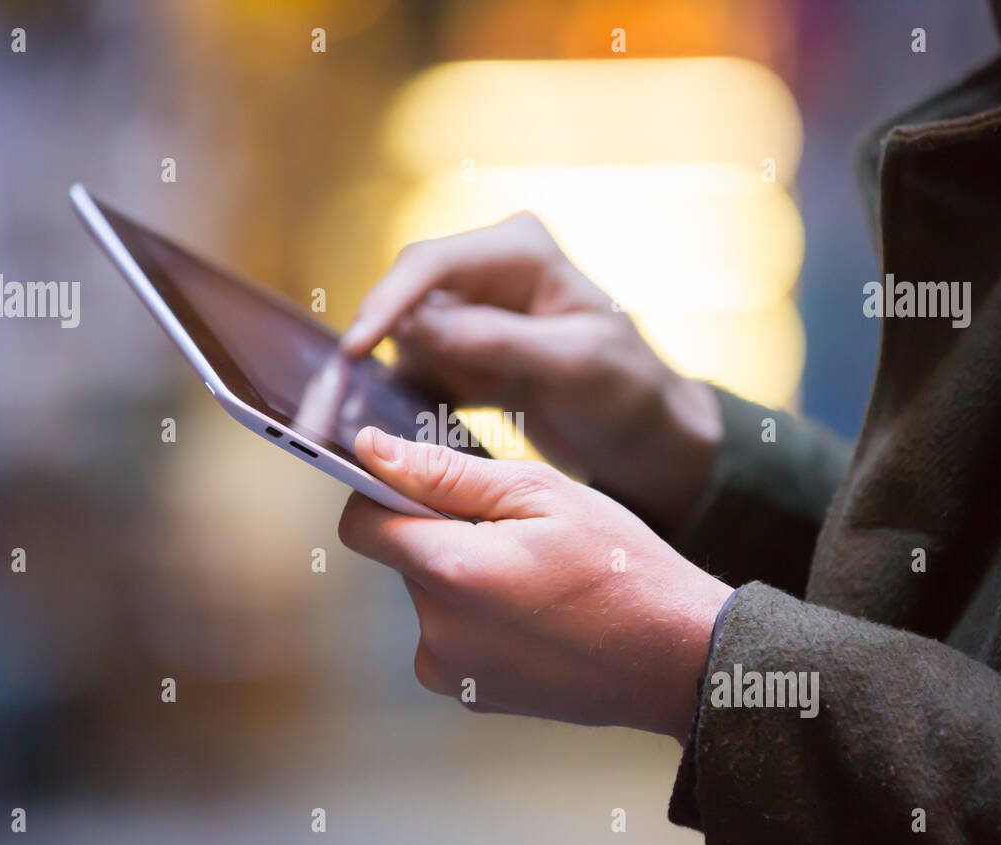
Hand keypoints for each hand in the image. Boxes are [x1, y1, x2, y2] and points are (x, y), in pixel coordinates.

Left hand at [337, 426, 733, 743]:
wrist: (676, 658)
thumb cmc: (623, 567)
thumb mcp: (540, 493)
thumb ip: (444, 472)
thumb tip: (370, 450)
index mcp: (453, 573)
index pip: (361, 525)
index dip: (385, 495)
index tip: (427, 487)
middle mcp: (439, 633)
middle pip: (401, 559)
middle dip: (441, 536)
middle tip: (516, 535)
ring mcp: (453, 673)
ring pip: (428, 596)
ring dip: (462, 577)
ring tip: (535, 578)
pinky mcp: (469, 696)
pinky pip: (450, 636)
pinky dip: (477, 617)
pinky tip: (535, 614)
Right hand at [339, 212, 721, 531]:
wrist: (646, 438)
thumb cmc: (629, 391)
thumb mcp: (576, 364)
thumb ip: (499, 341)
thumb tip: (419, 325)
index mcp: (521, 251)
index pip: (433, 264)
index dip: (388, 302)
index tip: (357, 346)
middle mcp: (489, 272)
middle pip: (407, 296)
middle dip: (384, 342)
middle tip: (355, 395)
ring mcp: (473, 314)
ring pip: (405, 336)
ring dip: (398, 376)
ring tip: (399, 417)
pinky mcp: (464, 356)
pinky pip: (417, 369)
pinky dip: (410, 396)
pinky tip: (415, 425)